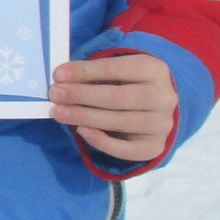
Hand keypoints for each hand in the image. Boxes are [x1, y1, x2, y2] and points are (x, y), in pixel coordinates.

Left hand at [49, 54, 175, 163]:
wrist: (157, 107)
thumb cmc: (128, 83)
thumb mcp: (117, 70)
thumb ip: (93, 73)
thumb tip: (62, 78)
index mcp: (155, 70)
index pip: (116, 69)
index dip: (85, 72)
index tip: (59, 75)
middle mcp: (164, 97)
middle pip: (118, 97)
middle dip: (82, 96)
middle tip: (55, 94)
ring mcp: (162, 124)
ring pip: (120, 122)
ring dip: (85, 117)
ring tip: (59, 112)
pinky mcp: (155, 147)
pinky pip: (126, 150)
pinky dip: (101, 141)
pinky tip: (82, 131)